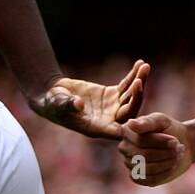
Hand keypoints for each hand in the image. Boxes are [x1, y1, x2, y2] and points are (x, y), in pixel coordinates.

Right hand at [30, 60, 148, 139]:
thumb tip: (79, 105)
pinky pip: (127, 85)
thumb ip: (68, 106)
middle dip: (137, 96)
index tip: (136, 108)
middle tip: (140, 80)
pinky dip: (133, 75)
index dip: (131, 123)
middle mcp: (110, 120)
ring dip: (139, 81)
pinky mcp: (113, 95)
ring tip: (145, 66)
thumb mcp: (57, 105)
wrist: (50, 94)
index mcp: (98, 128)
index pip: (120, 130)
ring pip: (132, 96)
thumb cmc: (50, 104)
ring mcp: (113, 107)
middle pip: (131, 111)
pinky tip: (140, 63)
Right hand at [119, 112, 192, 186]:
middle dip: (167, 153)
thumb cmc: (170, 129)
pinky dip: (165, 173)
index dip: (161, 142)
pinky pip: (150, 179)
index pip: (141, 141)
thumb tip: (131, 124)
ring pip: (147, 169)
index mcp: (126, 131)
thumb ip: (148, 122)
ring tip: (176, 155)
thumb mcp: (162, 121)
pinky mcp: (138, 177)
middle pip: (145, 156)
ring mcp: (129, 164)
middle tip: (178, 148)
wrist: (181, 144)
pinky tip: (172, 165)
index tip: (175, 140)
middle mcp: (124, 148)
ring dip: (168, 162)